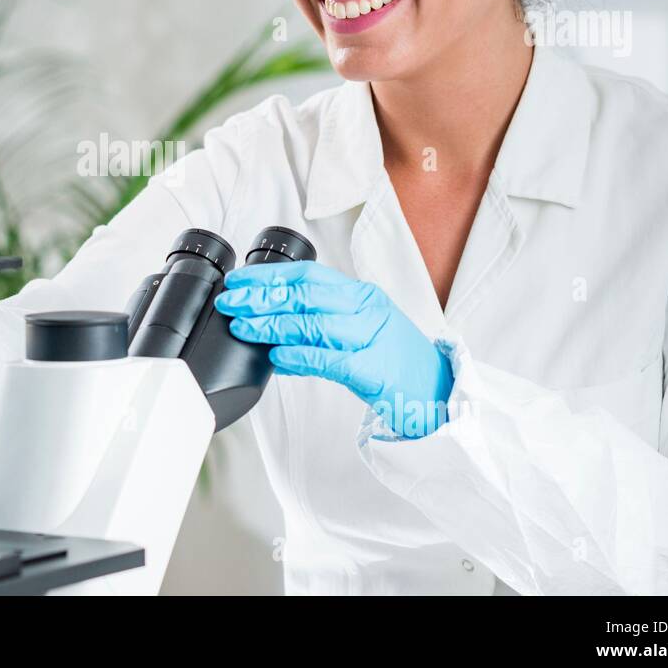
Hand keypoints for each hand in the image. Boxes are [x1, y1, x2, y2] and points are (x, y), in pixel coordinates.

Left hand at [214, 261, 452, 437]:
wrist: (437, 392)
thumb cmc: (392, 361)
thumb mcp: (358, 330)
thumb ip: (320, 321)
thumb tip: (269, 318)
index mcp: (361, 294)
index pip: (308, 275)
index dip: (269, 277)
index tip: (239, 282)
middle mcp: (368, 309)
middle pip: (306, 296)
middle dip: (262, 298)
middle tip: (230, 303)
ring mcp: (373, 338)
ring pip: (314, 324)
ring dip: (272, 325)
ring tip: (244, 327)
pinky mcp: (374, 370)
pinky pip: (330, 359)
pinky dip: (300, 356)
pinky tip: (276, 356)